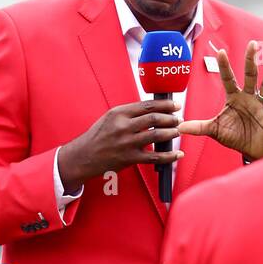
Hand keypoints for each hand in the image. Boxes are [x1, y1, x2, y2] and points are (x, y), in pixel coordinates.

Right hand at [57, 100, 183, 189]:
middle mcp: (123, 126)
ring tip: (178, 132)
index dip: (165, 105)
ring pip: (156, 135)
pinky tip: (177, 154)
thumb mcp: (110, 118)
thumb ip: (129, 113)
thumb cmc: (98, 136)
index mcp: (119, 113)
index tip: (175, 106)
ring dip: (171, 133)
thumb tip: (151, 110)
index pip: (147, 106)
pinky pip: (154, 157)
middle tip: (178, 120)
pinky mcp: (129, 158)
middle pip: (154, 119)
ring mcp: (127, 143)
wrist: (84, 156)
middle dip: (171, 118)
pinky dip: (168, 156)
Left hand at [178, 44, 262, 160]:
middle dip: (251, 60)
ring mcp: (261, 106)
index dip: (224, 66)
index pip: (228, 79)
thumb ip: (199, 127)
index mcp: (234, 97)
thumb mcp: (215, 130)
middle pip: (250, 76)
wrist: (251, 150)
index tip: (220, 52)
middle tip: (252, 44)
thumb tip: (179, 127)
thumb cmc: (235, 136)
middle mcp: (249, 97)